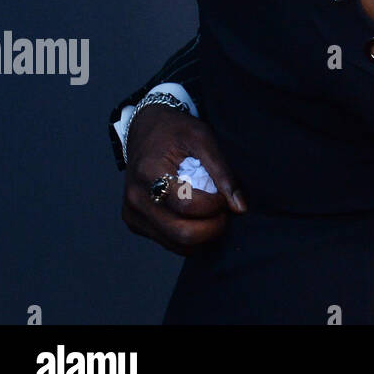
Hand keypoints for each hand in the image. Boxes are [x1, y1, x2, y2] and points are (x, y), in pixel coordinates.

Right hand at [122, 106, 244, 254]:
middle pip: (181, 233)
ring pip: (175, 244)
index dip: (215, 206)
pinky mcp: (135, 223)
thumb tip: (240, 207)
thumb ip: (223, 172)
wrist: (144, 129)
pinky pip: (168, 242)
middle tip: (225, 212)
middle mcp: (136, 198)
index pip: (187, 205)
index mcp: (149, 172)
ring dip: (202, 236)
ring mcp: (133, 214)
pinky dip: (189, 238)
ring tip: (213, 214)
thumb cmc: (175, 131)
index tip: (226, 197)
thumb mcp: (203, 139)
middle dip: (212, 228)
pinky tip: (199, 219)